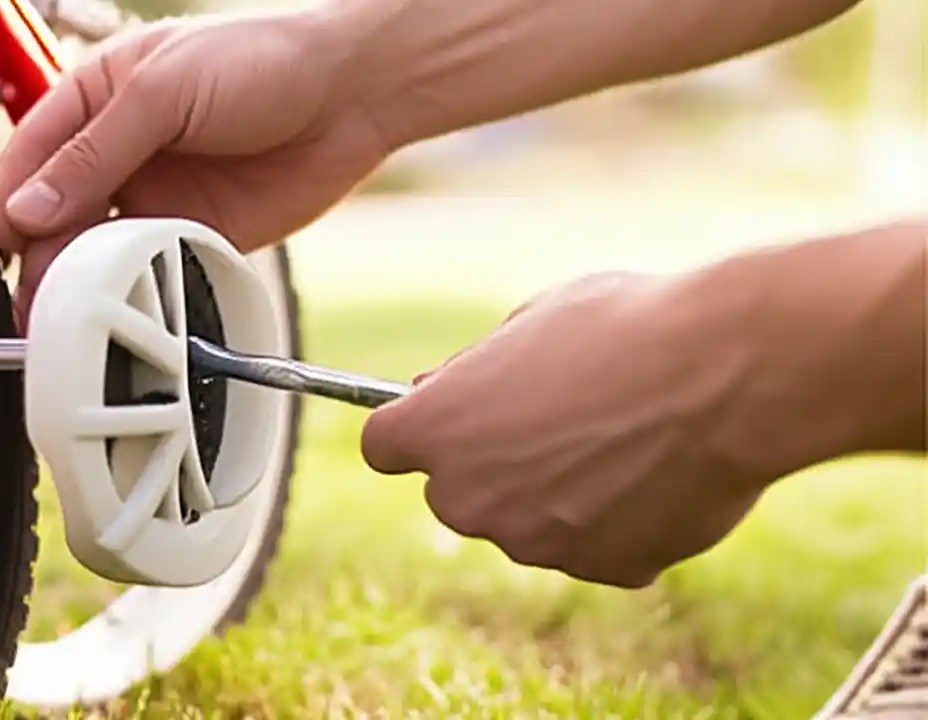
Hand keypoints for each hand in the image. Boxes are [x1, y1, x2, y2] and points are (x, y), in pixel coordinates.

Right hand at [0, 10, 390, 328]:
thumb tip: (30, 207)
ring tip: (65, 313)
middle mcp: (117, 152)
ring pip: (94, 250)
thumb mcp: (163, 92)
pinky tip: (119, 305)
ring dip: (77, 283)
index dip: (9, 201)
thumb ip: (94, 153)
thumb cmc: (263, 59)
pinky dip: (131, 290)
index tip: (4, 241)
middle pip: (52, 213)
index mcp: (95, 99)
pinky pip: (148, 270)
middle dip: (36, 254)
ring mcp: (153, 197)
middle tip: (32, 295)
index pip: (28, 157)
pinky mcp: (192, 234)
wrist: (351, 95)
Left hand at [360, 272, 770, 587]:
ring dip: (551, 492)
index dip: (413, 430)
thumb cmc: (626, 328)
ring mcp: (532, 542)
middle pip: (452, 491)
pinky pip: (591, 545)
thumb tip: (447, 390)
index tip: (442, 416)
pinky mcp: (601, 569)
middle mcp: (469, 497)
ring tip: (618, 436)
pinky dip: (613, 519)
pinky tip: (655, 472)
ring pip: (524, 521)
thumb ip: (478, 370)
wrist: (728, 373)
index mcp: (437, 428)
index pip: (384, 446)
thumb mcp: (531, 321)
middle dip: (486, 463)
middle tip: (550, 419)